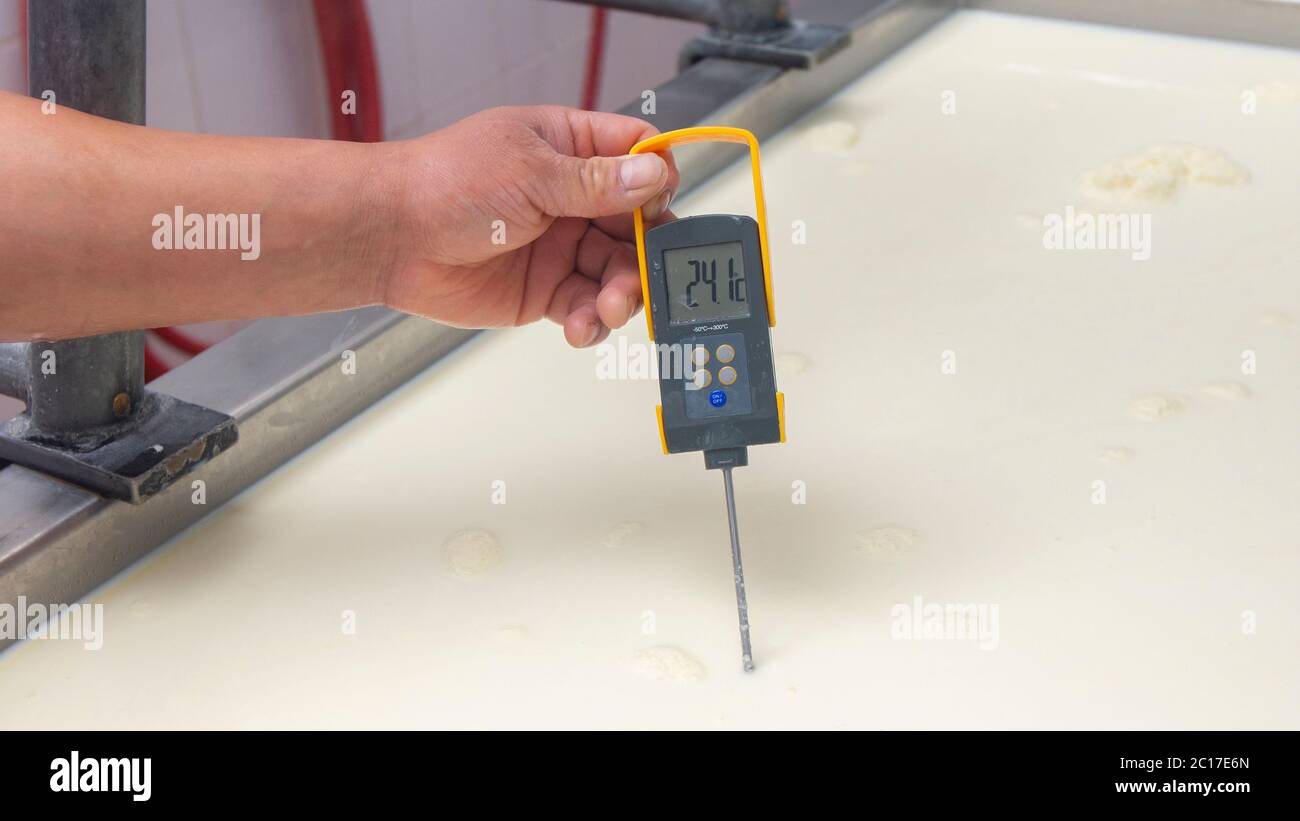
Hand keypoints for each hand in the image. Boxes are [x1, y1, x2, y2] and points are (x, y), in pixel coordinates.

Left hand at [384, 106, 678, 346]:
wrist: (391, 237)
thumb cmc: (446, 184)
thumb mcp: (530, 172)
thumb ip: (596, 181)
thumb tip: (653, 174)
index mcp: (570, 147)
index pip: (637, 155)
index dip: (657, 179)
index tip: (659, 205)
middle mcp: (572, 197)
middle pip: (639, 223)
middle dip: (648, 252)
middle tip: (646, 275)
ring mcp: (560, 245)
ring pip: (617, 271)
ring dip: (622, 293)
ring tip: (608, 308)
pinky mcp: (544, 290)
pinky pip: (585, 307)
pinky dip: (590, 320)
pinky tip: (580, 325)